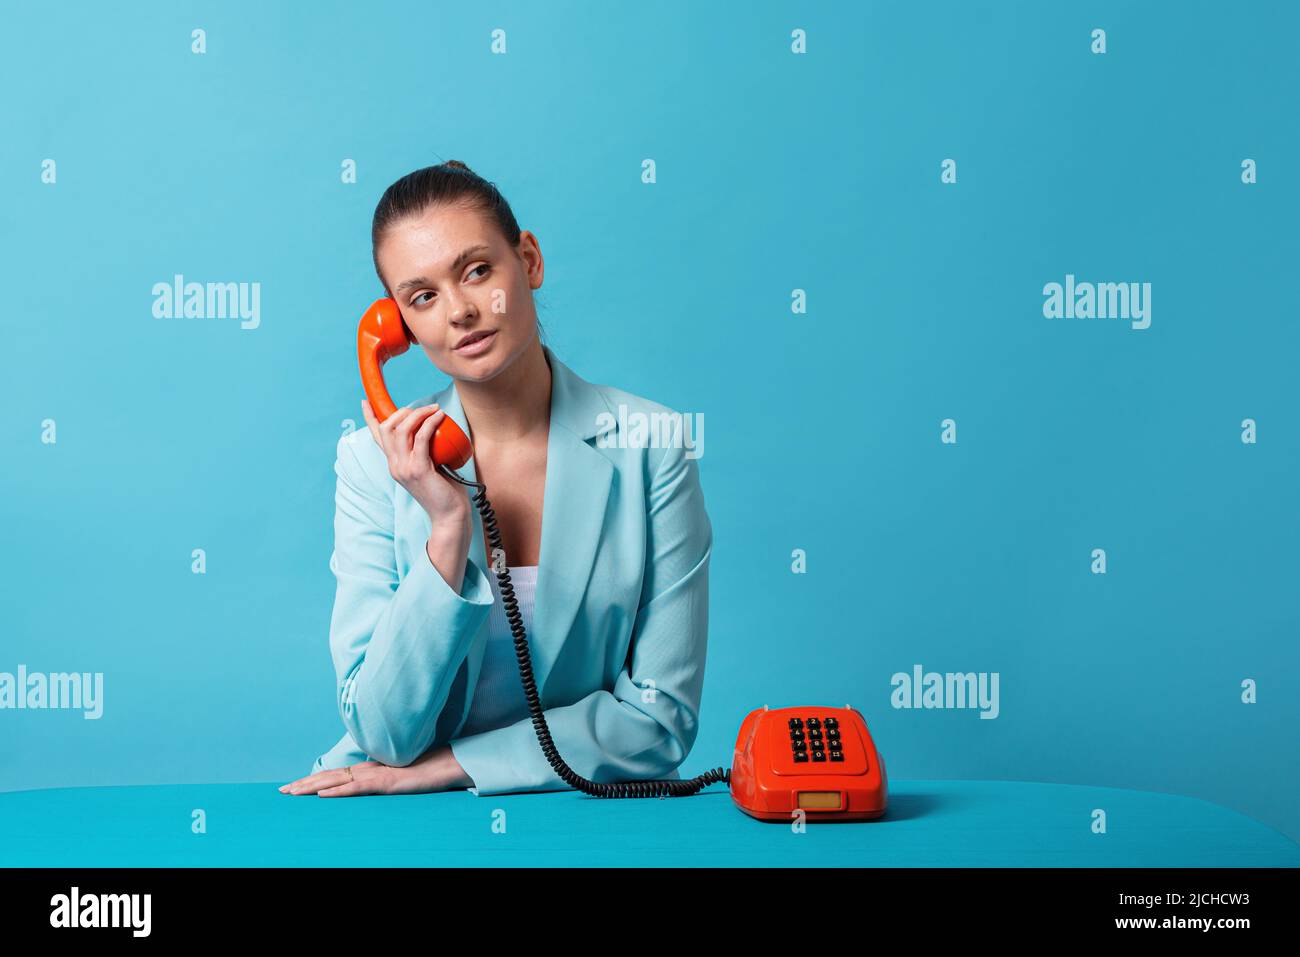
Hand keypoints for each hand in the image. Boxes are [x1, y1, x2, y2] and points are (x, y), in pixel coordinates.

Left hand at [280, 746, 474, 797]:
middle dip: (304, 784)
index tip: (294, 786)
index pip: (335, 775)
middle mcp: (367, 770)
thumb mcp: (397, 779)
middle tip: (282, 791)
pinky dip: (337, 791)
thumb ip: (381, 782)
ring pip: (336, 781)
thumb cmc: (423, 773)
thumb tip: (370, 789)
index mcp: (369, 769)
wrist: (443, 766)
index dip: (313, 779)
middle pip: (329, 776)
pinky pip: (356, 788)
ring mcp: (374, 776)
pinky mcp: (383, 783)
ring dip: (312, 787)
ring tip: (293, 793)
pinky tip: (322, 795)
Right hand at [361, 398, 470, 533]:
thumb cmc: (445, 491)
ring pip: (401, 430)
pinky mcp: (418, 470)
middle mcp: (395, 465)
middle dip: (402, 412)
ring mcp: (404, 468)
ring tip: (434, 410)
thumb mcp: (429, 468)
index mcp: (394, 465)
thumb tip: (434, 430)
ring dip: (418, 414)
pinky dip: (430, 423)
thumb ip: (424, 451)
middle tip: (424, 409)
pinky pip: (421, 438)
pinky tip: (440, 417)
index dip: (370, 417)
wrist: (450, 516)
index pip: (377, 437)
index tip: (366, 402)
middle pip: (387, 428)